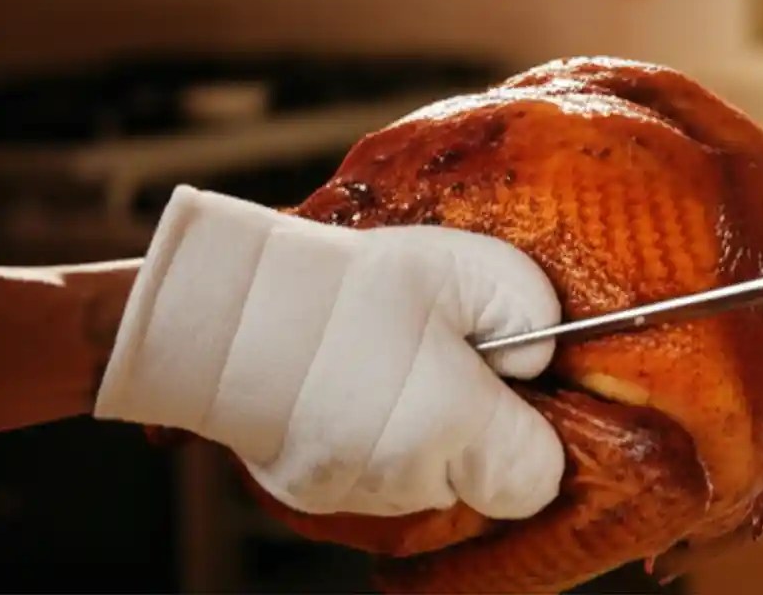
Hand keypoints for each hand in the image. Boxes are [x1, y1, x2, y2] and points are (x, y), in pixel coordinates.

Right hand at [95, 186, 563, 519]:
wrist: (224, 309)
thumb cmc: (344, 285)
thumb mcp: (463, 267)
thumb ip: (530, 309)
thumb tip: (538, 357)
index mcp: (455, 425)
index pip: (538, 479)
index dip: (535, 432)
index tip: (511, 387)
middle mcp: (409, 477)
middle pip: (483, 485)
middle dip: (480, 432)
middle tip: (446, 363)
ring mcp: (356, 494)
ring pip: (427, 484)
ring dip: (427, 441)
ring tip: (390, 368)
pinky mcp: (310, 494)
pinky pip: (375, 481)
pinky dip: (375, 446)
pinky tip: (350, 390)